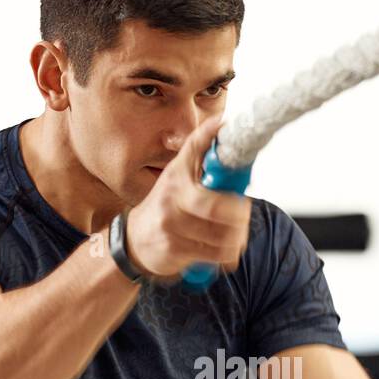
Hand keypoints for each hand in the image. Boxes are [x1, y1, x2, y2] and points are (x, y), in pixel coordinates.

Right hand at [124, 114, 250, 281]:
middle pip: (215, 206)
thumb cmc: (166, 205)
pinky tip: (225, 251)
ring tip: (238, 237)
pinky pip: (212, 254)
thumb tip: (222, 124)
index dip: (210, 135)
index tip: (224, 125)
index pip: (194, 147)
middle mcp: (171, 195)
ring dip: (237, 238)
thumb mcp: (178, 175)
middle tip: (244, 215)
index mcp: (177, 173)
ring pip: (220, 234)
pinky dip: (226, 255)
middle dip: (239, 214)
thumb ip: (200, 154)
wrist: (135, 239)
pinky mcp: (172, 249)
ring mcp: (170, 224)